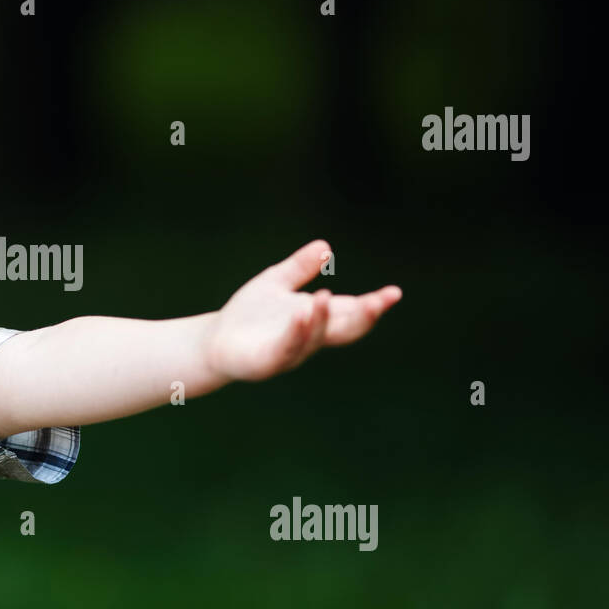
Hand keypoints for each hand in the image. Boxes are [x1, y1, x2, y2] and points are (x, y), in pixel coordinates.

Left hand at [203, 240, 401, 381]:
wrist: (214, 342)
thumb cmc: (248, 316)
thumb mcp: (275, 283)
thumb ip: (299, 268)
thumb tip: (325, 246)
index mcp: (315, 318)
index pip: (350, 312)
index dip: (372, 305)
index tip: (394, 293)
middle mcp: (309, 337)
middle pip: (343, 330)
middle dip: (362, 318)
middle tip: (378, 302)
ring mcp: (290, 351)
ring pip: (314, 338)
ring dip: (322, 319)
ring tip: (326, 297)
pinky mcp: (267, 361)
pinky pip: (286, 347)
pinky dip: (296, 332)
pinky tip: (300, 315)